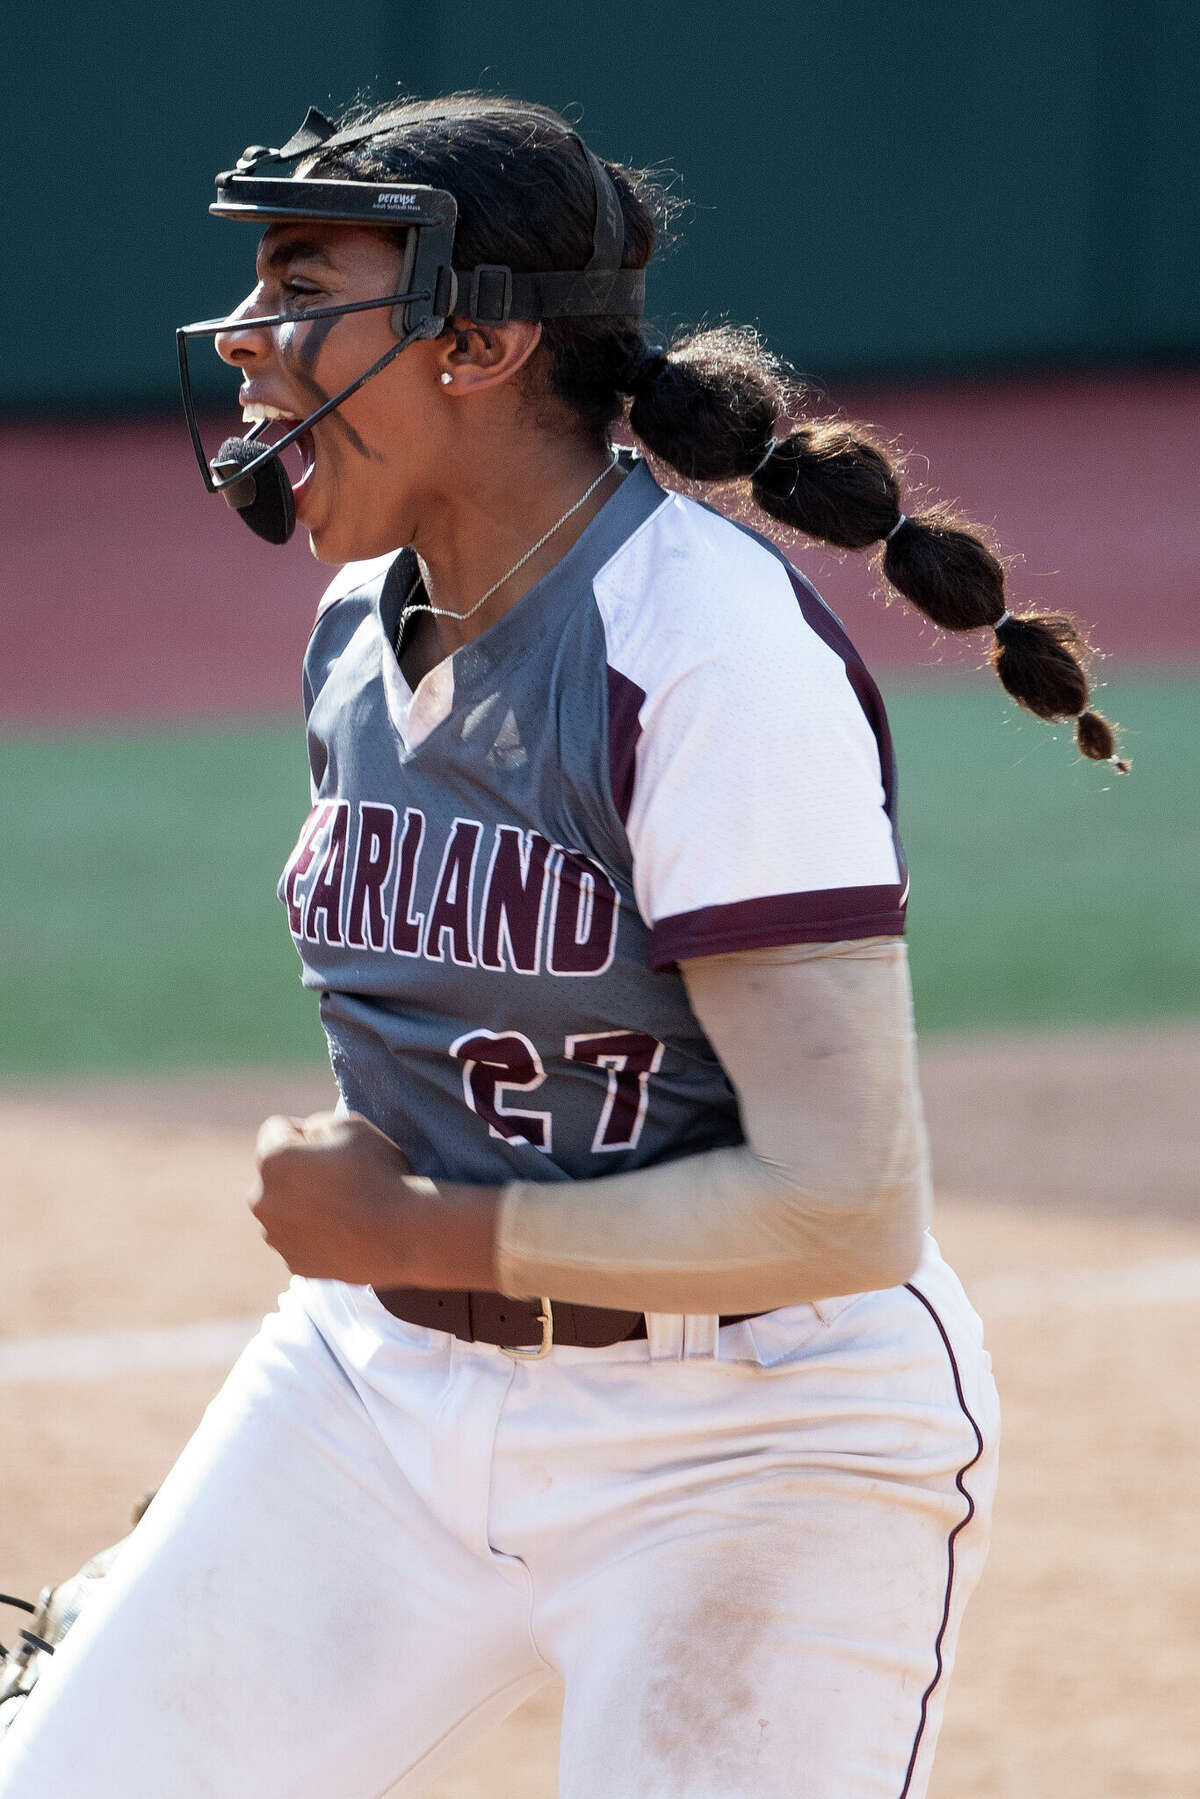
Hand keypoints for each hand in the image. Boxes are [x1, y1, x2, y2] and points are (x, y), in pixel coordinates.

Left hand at [250, 1111, 417, 1284]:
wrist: (404, 1235)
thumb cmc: (379, 1174)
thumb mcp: (350, 1125)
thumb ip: (316, 1124)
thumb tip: (303, 1137)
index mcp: (272, 1160)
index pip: (275, 1129)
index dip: (304, 1131)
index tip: (332, 1146)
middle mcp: (262, 1200)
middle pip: (274, 1172)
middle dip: (297, 1169)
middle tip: (338, 1176)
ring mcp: (276, 1236)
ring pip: (282, 1207)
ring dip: (301, 1202)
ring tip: (343, 1206)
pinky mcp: (293, 1262)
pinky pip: (296, 1237)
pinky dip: (312, 1231)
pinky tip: (343, 1229)